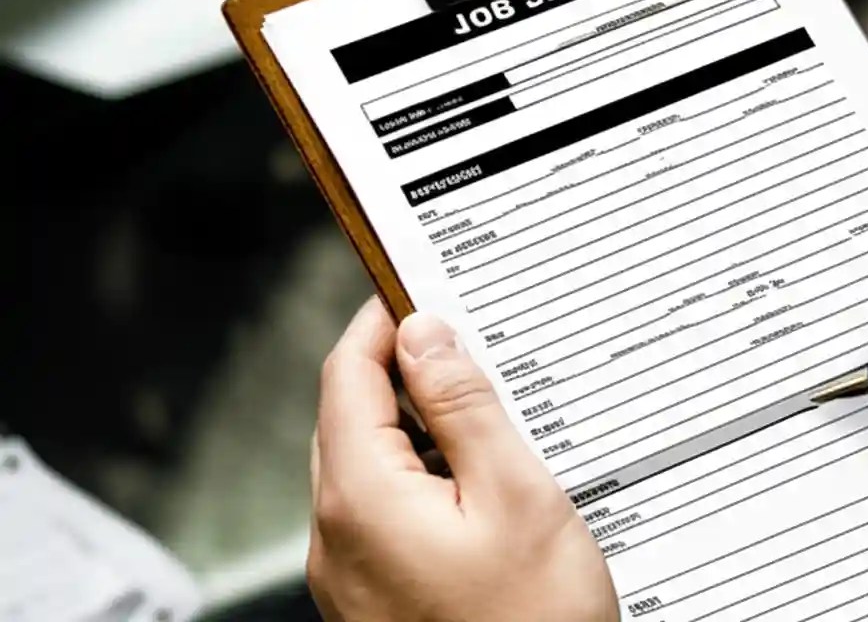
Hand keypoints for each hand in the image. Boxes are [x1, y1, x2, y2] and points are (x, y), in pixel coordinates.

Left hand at [307, 298, 618, 621]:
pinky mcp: (371, 599)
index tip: (421, 292)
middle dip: (400, 371)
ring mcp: (347, 573)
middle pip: (348, 416)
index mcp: (361, 496)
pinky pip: (378, 513)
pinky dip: (416, 479)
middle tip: (466, 348)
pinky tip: (474, 486)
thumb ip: (464, 406)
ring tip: (485, 421)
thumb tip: (426, 334)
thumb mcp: (516, 495)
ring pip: (364, 464)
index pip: (348, 372)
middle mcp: (336, 535)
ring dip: (413, 427)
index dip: (382, 321)